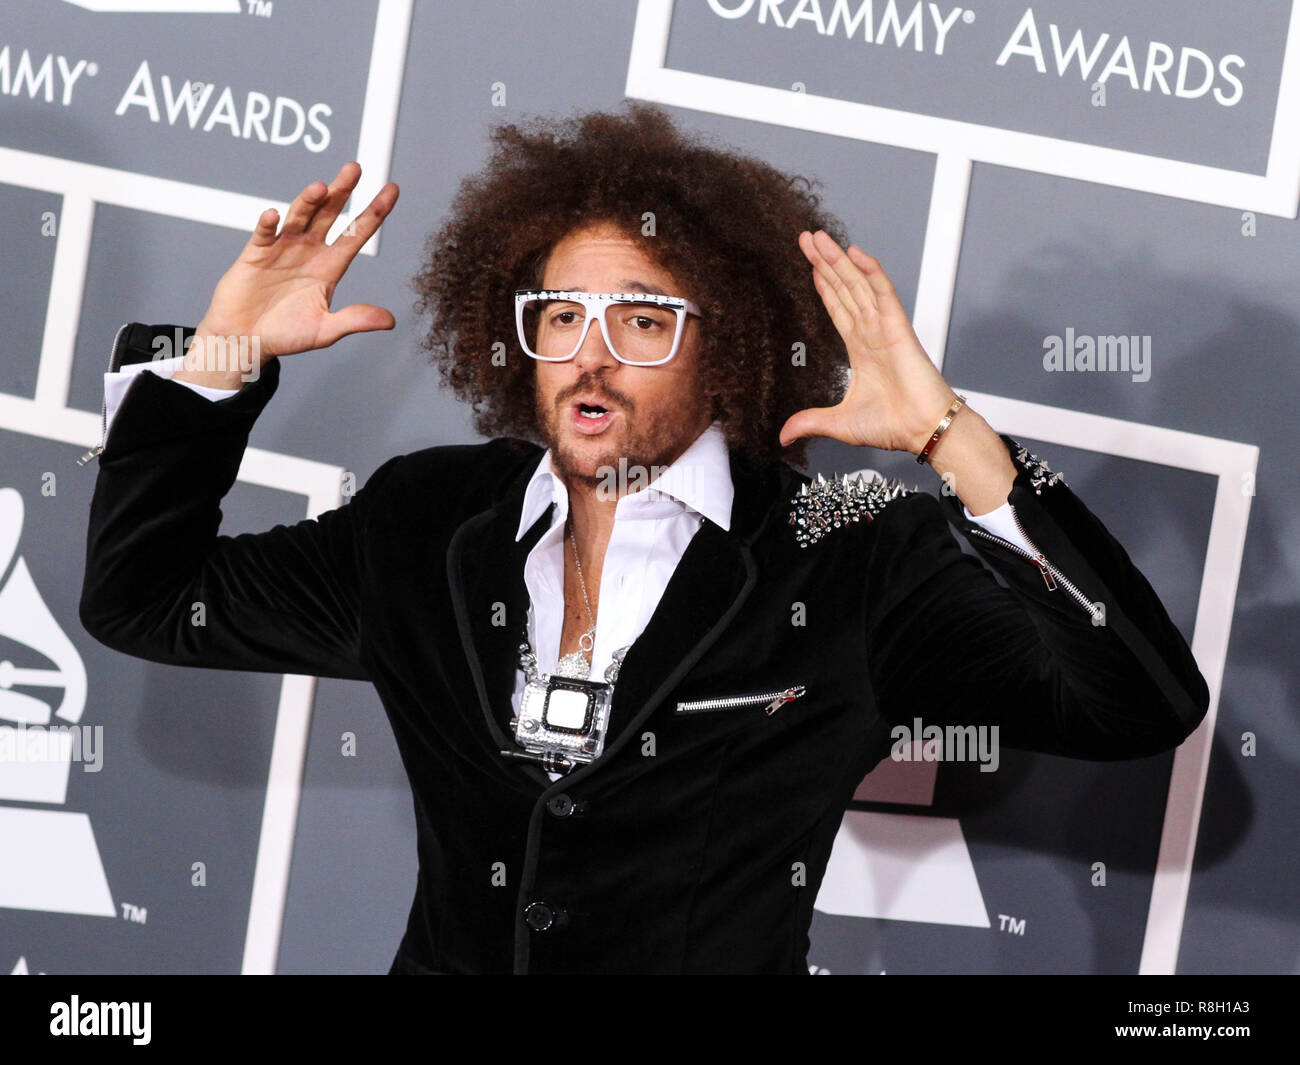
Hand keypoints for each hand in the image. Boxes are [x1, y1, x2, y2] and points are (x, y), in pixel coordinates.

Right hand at [191, 161, 398, 362]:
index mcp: (330, 266)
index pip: (357, 233)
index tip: (392, 189)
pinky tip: (275, 215)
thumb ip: (355, 320)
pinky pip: (265, 234)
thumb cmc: (286, 335)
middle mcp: (309, 250)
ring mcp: (282, 248)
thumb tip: (390, 320)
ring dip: (309, 201)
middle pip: (329, 214)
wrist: (246, 340)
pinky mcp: (255, 253)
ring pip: (299, 217)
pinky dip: (269, 224)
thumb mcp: (326, 329)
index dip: (374, 212)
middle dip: (342, 191)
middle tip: (355, 168)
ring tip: (321, 187)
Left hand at [779, 230, 956, 453]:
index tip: (809, 266)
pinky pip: (884, 293)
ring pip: (858, 285)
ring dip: (839, 260)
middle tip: (807, 238)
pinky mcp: (899, 328)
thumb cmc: (893, 426)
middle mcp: (871, 332)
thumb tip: (782, 433)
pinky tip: (856, 253)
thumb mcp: (838, 423)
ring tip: (820, 238)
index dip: (824, 286)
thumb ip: (810, 421)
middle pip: (844, 288)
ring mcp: (885, 327)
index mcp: (860, 348)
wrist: (923, 431)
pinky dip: (871, 271)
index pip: (838, 308)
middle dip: (825, 263)